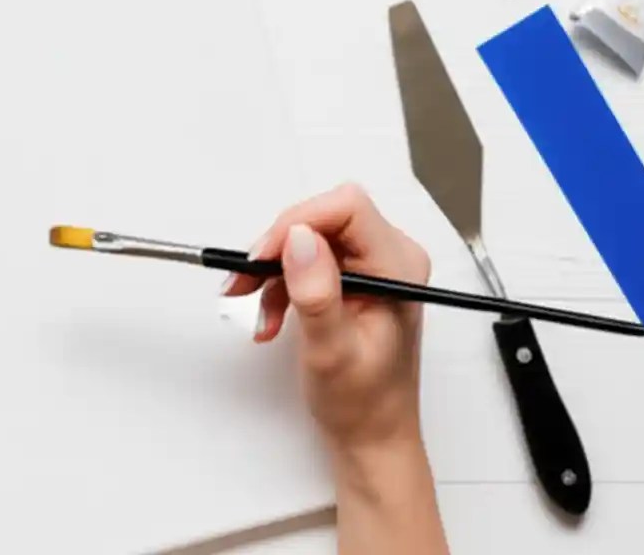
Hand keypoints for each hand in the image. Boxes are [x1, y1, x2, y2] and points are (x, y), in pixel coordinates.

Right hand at [224, 183, 429, 449]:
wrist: (371, 434)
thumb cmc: (364, 403)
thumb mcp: (332, 352)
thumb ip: (316, 294)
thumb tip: (299, 240)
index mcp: (399, 268)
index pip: (346, 208)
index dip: (297, 223)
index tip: (262, 257)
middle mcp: (390, 258)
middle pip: (321, 218)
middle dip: (275, 250)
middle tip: (244, 283)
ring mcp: (372, 266)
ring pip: (306, 238)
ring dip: (271, 273)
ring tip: (256, 315)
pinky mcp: (352, 277)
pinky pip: (304, 260)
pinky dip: (278, 286)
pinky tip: (269, 319)